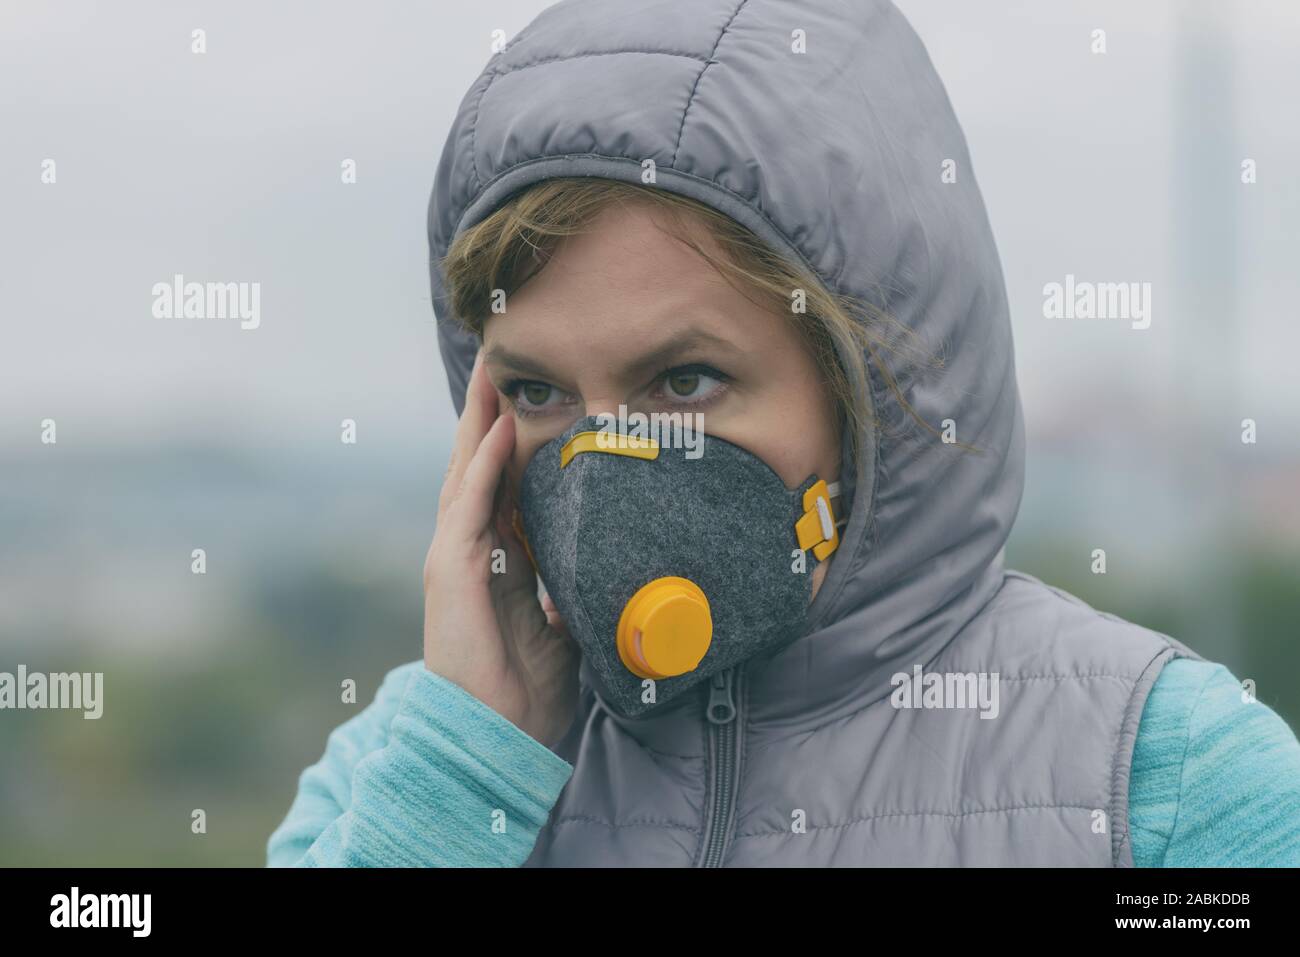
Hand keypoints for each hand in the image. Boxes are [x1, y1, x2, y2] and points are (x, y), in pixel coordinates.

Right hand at [422, 352, 579, 748]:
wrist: (498, 734)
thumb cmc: (532, 683)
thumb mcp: (566, 618)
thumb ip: (577, 581)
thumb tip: (616, 558)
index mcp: (497, 556)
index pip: (504, 481)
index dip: (513, 437)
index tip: (533, 393)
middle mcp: (471, 547)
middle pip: (479, 464)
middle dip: (490, 412)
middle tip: (505, 359)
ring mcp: (454, 556)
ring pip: (465, 472)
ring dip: (479, 421)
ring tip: (494, 373)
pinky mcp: (448, 572)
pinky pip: (465, 507)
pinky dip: (480, 467)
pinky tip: (495, 431)